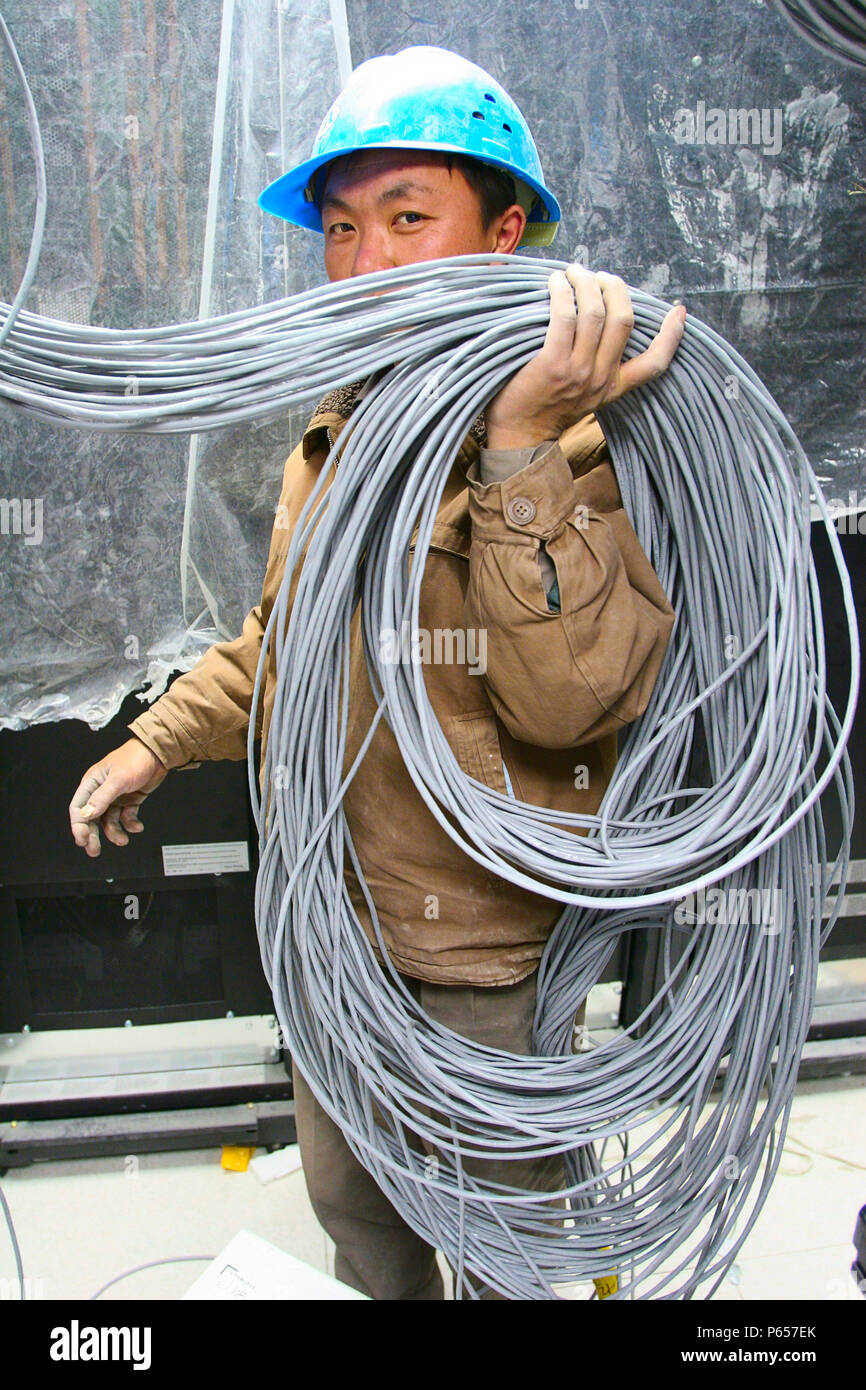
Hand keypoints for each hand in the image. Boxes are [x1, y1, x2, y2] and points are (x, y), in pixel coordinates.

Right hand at [69, 737, 167, 856]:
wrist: (159, 753)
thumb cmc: (135, 759)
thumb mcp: (118, 779)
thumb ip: (102, 798)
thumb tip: (86, 815)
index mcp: (92, 783)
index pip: (78, 808)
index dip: (78, 826)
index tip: (83, 840)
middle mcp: (101, 791)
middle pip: (91, 819)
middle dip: (93, 835)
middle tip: (94, 851)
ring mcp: (115, 797)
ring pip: (108, 821)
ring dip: (114, 832)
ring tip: (123, 840)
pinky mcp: (129, 800)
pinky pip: (125, 817)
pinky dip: (130, 824)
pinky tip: (137, 827)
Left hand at [484, 264, 685, 449]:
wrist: (518, 434)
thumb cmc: (545, 406)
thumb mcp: (584, 395)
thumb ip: (597, 365)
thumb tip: (600, 321)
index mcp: (613, 386)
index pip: (654, 364)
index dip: (671, 336)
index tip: (678, 312)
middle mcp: (601, 378)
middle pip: (622, 319)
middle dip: (613, 287)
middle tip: (596, 276)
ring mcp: (579, 371)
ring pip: (595, 312)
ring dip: (585, 283)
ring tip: (574, 272)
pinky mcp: (553, 364)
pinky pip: (565, 317)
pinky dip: (562, 292)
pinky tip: (556, 282)